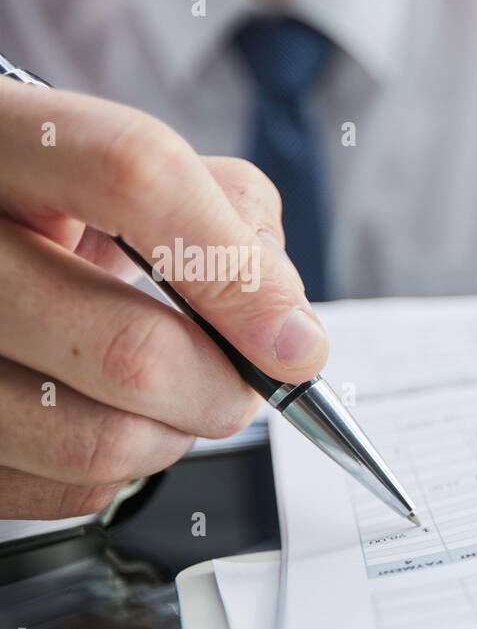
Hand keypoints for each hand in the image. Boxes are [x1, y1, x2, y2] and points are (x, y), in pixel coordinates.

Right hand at [0, 82, 328, 519]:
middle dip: (226, 387)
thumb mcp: (126, 167)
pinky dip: (123, 468)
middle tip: (243, 379)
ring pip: (103, 442)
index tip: (294, 339)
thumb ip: (226, 208)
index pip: (133, 176)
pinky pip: (70, 490)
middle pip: (132, 352)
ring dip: (177, 434)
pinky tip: (105, 413)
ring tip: (171, 392)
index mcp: (2, 138)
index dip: (235, 267)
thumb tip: (285, 319)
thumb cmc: (49, 206)